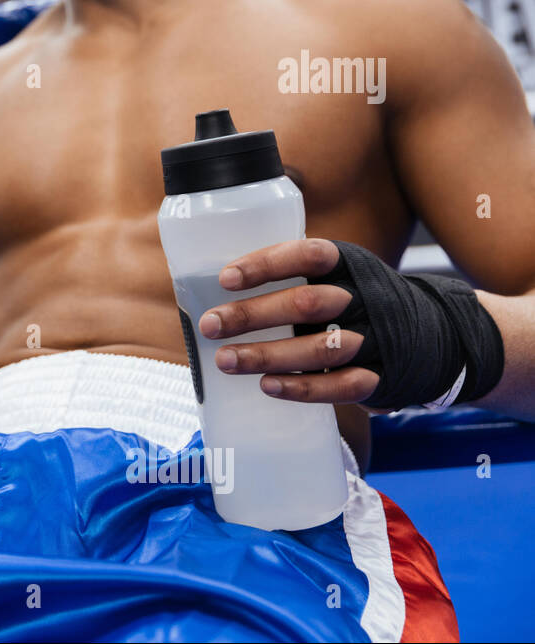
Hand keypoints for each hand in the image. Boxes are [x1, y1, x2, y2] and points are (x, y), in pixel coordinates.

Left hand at [196, 238, 392, 410]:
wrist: (434, 336)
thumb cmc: (357, 303)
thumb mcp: (337, 276)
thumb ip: (294, 278)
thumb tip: (213, 289)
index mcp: (348, 266)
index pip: (309, 254)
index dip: (266, 264)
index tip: (225, 279)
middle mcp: (363, 298)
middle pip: (307, 303)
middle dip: (253, 315)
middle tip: (209, 325)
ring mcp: (375, 339)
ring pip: (320, 347)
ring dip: (267, 355)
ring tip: (225, 361)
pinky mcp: (379, 376)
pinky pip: (341, 385)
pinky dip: (302, 388)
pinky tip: (267, 387)